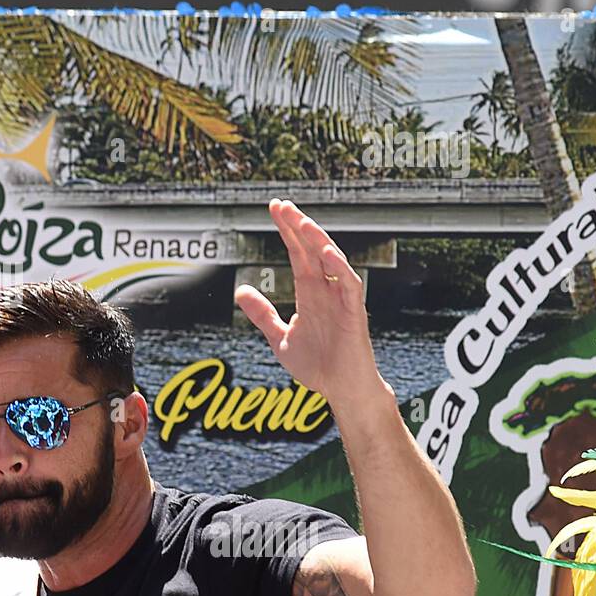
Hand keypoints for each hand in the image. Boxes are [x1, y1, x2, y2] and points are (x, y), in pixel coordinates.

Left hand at [234, 199, 387, 408]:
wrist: (341, 391)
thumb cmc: (318, 366)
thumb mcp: (280, 337)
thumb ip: (262, 314)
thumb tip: (241, 291)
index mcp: (310, 294)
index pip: (297, 255)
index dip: (287, 232)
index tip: (275, 209)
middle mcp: (326, 291)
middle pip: (312, 251)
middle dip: (297, 227)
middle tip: (281, 205)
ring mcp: (341, 300)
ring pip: (332, 261)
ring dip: (317, 240)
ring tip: (300, 221)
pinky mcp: (353, 314)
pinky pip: (349, 285)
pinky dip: (338, 268)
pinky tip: (324, 252)